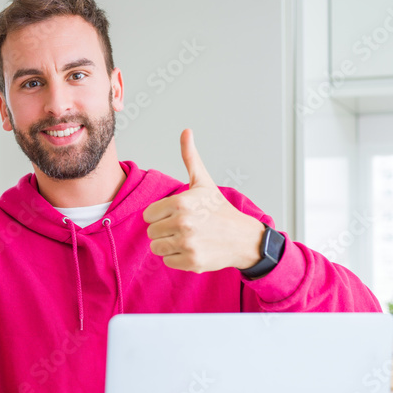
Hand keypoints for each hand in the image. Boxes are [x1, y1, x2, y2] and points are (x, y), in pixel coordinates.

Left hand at [143, 129, 265, 272]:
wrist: (243, 238)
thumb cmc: (219, 210)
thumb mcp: (203, 182)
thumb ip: (190, 158)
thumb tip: (186, 131)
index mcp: (180, 203)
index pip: (148, 215)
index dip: (160, 215)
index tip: (176, 214)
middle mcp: (182, 223)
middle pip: (151, 232)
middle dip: (164, 230)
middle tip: (185, 227)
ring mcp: (187, 244)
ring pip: (156, 247)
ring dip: (168, 245)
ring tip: (187, 238)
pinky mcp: (191, 261)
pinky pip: (168, 261)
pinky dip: (177, 258)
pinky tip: (193, 249)